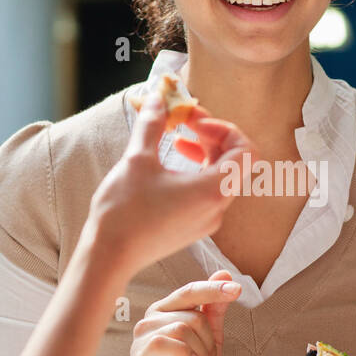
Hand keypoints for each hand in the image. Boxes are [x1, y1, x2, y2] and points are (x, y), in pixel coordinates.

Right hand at [87, 94, 253, 272]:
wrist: (109, 256)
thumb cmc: (124, 211)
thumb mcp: (137, 159)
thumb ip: (152, 125)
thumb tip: (158, 99)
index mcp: (213, 190)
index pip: (246, 151)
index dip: (225, 129)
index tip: (194, 122)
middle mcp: (217, 207)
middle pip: (235, 162)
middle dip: (213, 136)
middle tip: (184, 123)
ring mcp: (207, 220)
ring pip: (221, 178)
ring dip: (205, 153)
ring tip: (177, 141)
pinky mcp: (194, 227)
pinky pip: (207, 193)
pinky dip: (197, 172)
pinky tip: (171, 165)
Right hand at [130, 270, 242, 355]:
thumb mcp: (210, 341)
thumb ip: (214, 311)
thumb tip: (223, 274)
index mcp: (166, 312)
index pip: (190, 291)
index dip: (213, 289)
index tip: (237, 290)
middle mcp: (150, 321)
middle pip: (192, 314)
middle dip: (210, 341)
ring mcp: (141, 339)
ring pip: (181, 327)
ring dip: (201, 352)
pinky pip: (165, 343)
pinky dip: (186, 355)